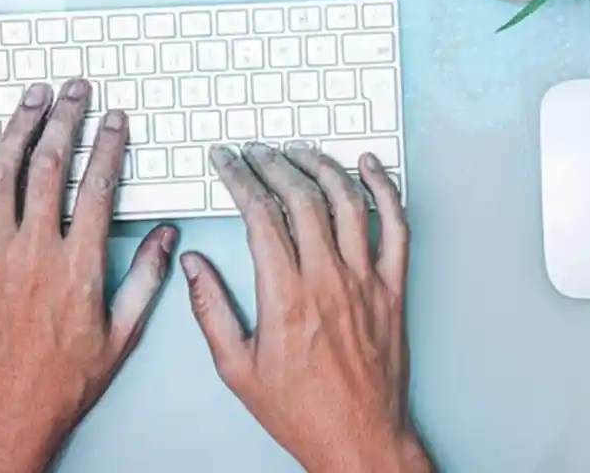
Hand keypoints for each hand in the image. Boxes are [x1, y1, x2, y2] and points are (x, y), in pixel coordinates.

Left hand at [0, 79, 176, 472]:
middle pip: (49, 166)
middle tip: (74, 90)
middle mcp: (33, 251)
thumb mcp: (122, 334)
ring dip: (18, 128)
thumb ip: (146, 279)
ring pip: (1, 175)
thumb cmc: (63, 381)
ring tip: (32, 97)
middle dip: (65, 120)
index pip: (97, 187)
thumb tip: (169, 237)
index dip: (109, 146)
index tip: (115, 119)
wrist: (5, 412)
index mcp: (78, 266)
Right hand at [181, 143, 432, 472]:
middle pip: (301, 197)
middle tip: (256, 151)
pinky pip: (396, 227)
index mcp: (285, 295)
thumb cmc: (301, 410)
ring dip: (321, 167)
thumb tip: (192, 266)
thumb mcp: (237, 366)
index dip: (239, 177)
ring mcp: (366, 281)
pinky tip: (368, 168)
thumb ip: (211, 310)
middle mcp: (328, 279)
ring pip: (347, 202)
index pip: (259, 213)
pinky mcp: (393, 288)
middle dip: (274, 163)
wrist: (358, 438)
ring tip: (299, 152)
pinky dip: (384, 190)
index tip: (226, 161)